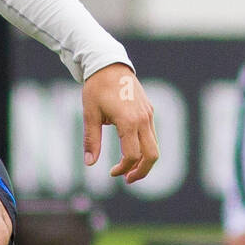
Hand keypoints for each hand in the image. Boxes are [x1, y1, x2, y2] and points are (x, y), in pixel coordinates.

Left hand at [82, 63, 157, 184]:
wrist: (109, 65)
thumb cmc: (97, 88)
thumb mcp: (90, 114)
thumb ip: (91, 140)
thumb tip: (89, 163)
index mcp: (128, 121)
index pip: (132, 155)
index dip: (123, 168)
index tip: (112, 173)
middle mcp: (143, 119)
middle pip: (152, 155)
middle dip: (142, 171)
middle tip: (128, 179)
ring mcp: (148, 115)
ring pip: (155, 146)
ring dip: (144, 161)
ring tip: (129, 169)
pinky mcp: (149, 111)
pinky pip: (152, 135)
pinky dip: (145, 147)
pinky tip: (131, 150)